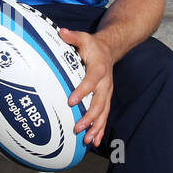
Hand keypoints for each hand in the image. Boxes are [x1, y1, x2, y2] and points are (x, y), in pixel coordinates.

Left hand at [58, 27, 113, 146]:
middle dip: (89, 117)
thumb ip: (72, 37)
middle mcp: (105, 83)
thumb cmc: (92, 46)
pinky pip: (104, 116)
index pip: (90, 81)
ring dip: (96, 127)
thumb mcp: (83, 38)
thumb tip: (61, 32)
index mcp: (98, 69)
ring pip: (103, 113)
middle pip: (99, 103)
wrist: (110, 49)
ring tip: (87, 139)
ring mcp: (107, 93)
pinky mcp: (106, 98)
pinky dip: (100, 129)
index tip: (71, 101)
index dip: (82, 91)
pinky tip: (94, 141)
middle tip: (78, 127)